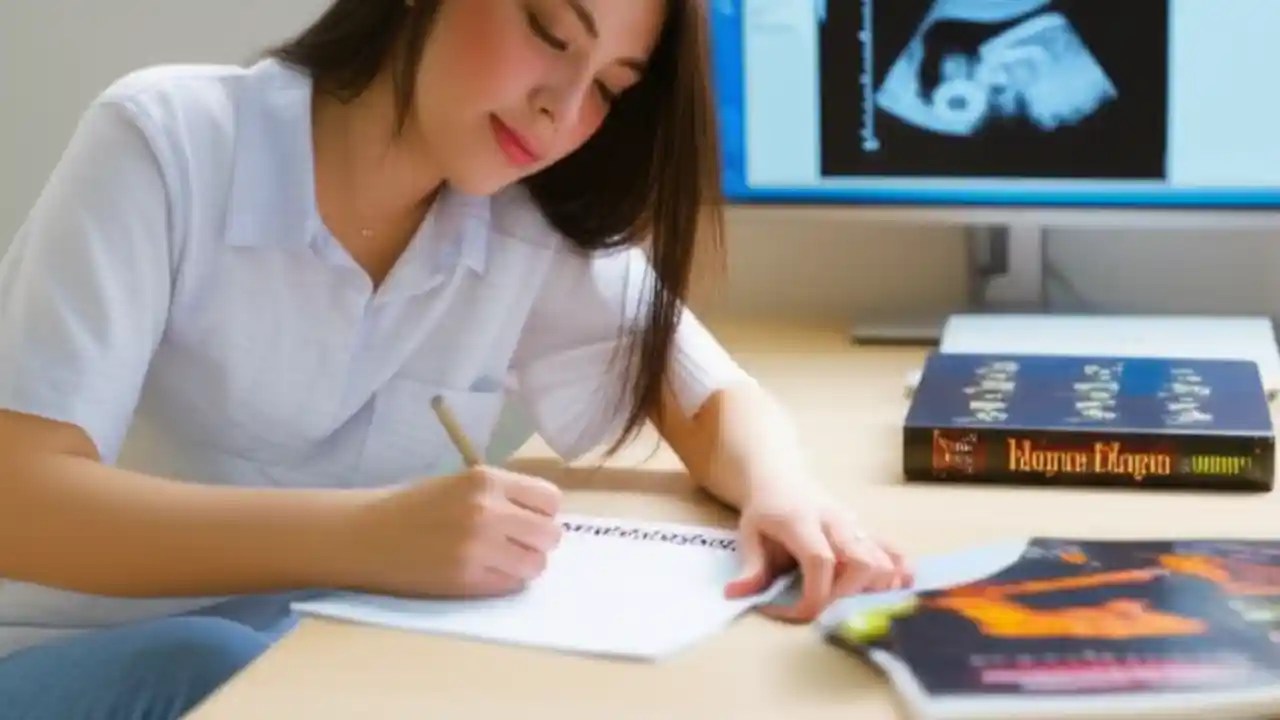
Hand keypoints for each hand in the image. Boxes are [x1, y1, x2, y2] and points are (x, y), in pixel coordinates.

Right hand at [350, 466, 562, 597]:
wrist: (367, 535)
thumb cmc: (414, 506)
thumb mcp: (462, 483)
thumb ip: (502, 495)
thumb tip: (543, 517)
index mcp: (486, 480)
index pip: (549, 499)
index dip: (543, 512)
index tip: (529, 519)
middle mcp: (488, 511)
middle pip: (550, 535)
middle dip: (538, 541)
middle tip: (517, 544)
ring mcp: (479, 548)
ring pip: (536, 565)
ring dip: (524, 565)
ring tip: (501, 560)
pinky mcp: (467, 580)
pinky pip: (511, 585)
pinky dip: (504, 581)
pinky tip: (483, 572)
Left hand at [724, 492, 911, 621]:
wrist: (782, 478)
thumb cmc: (766, 509)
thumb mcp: (749, 534)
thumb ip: (750, 566)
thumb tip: (735, 594)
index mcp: (803, 521)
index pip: (820, 560)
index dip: (815, 594)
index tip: (800, 612)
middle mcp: (836, 522)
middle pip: (862, 563)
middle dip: (846, 596)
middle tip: (824, 607)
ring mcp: (856, 525)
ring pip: (883, 561)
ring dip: (870, 590)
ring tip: (847, 601)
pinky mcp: (868, 531)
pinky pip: (894, 552)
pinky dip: (897, 574)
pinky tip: (888, 591)